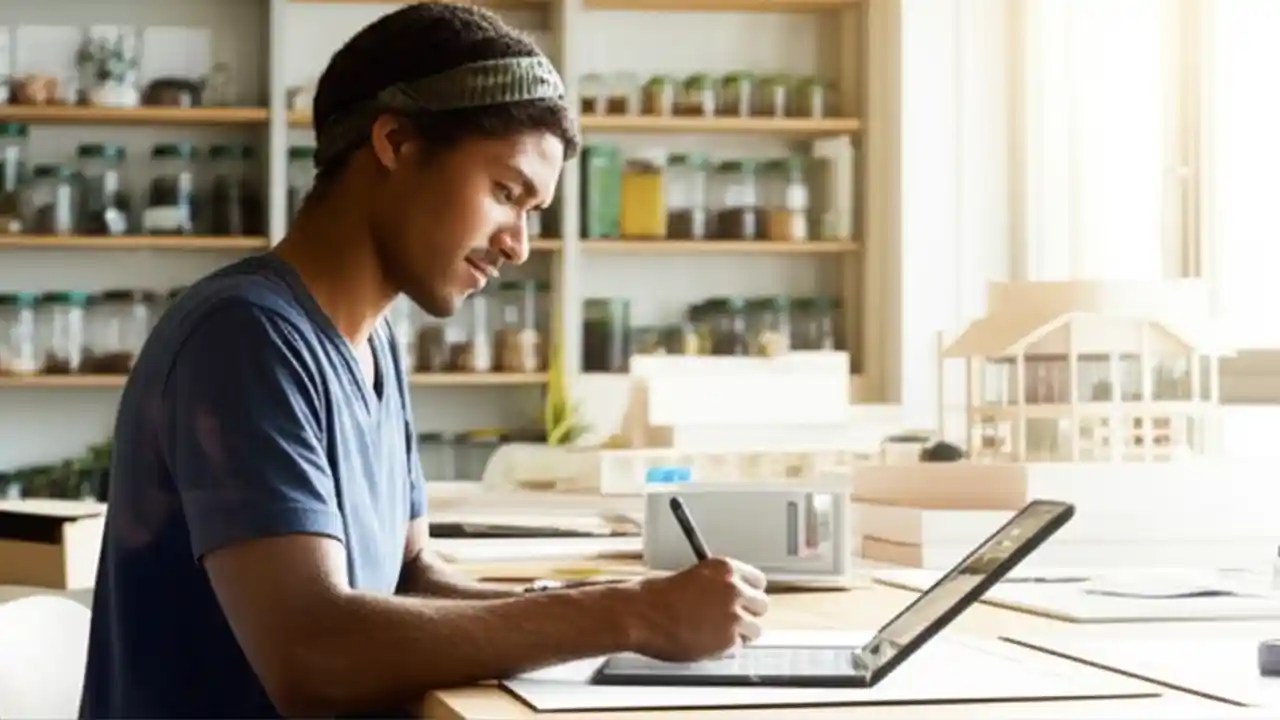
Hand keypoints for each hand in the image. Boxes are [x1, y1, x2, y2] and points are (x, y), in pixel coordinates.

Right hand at [628, 557, 768, 662]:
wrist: (638, 615)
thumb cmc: (654, 596)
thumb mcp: (691, 578)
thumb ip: (715, 586)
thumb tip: (726, 598)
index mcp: (725, 569)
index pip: (757, 581)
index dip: (749, 592)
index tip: (745, 599)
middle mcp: (734, 590)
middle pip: (761, 605)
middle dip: (748, 613)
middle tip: (732, 619)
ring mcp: (733, 617)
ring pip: (754, 630)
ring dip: (740, 634)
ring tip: (717, 635)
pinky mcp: (726, 642)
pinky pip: (737, 648)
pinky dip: (725, 649)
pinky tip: (707, 644)